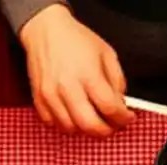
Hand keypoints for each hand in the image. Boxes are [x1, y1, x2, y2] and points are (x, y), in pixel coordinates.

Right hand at [20, 4, 133, 136]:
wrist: (45, 31)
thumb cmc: (75, 40)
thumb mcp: (107, 53)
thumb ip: (117, 81)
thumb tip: (120, 104)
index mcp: (88, 74)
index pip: (110, 108)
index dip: (123, 118)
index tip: (127, 118)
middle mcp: (68, 87)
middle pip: (90, 125)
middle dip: (105, 131)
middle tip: (112, 126)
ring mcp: (51, 96)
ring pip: (71, 129)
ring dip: (85, 129)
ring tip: (93, 119)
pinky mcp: (39, 99)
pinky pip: (54, 124)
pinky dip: (66, 125)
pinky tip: (74, 115)